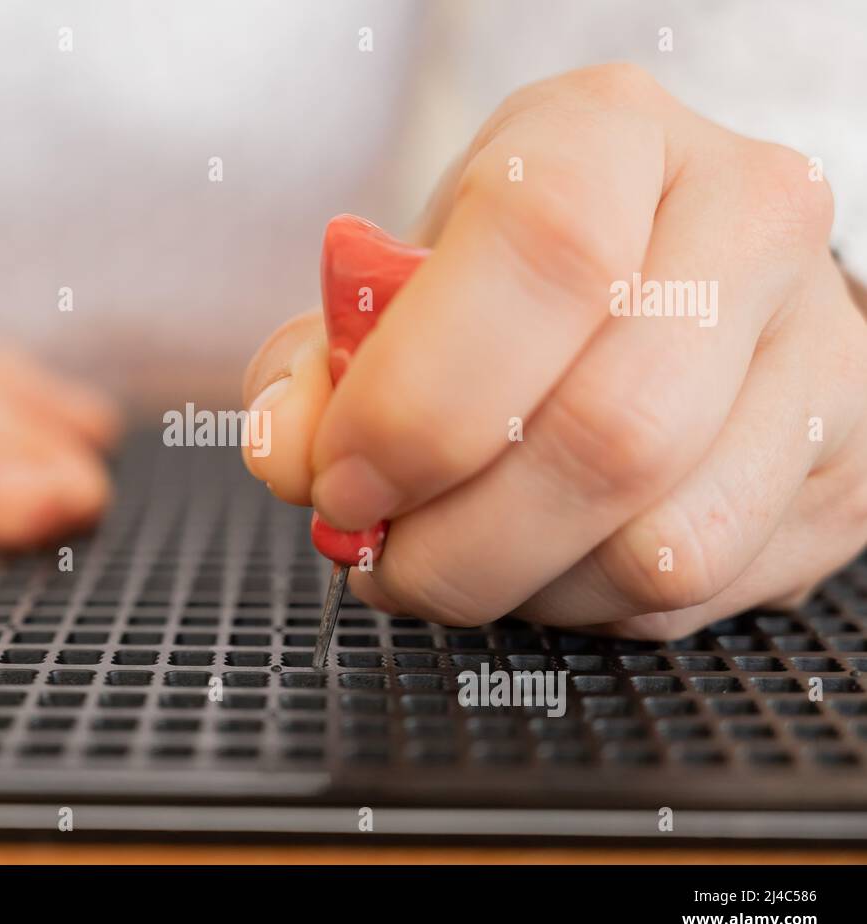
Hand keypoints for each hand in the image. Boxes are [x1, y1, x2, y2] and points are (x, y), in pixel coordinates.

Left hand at [243, 64, 866, 639]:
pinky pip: (693, 593)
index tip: (345, 479)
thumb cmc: (515, 279)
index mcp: (611, 136)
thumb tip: (290, 457)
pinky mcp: (844, 468)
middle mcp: (744, 220)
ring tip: (465, 552)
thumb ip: (320, 363)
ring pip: (657, 543)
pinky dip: (586, 607)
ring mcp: (821, 348)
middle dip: (458, 540)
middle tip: (385, 555)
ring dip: (519, 586)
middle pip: (609, 431)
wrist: (676, 280)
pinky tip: (549, 558)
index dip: (421, 397)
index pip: (541, 249)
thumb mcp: (400, 280)